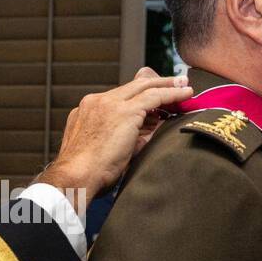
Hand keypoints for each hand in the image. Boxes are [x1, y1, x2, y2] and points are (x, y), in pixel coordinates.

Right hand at [36, 67, 190, 214]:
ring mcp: (108, 104)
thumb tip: (150, 130)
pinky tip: (186, 93)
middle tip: (174, 81)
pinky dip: (172, 93)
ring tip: (184, 86)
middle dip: (155, 82)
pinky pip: (154, 96)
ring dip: (167, 86)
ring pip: (144, 87)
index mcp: (86, 112)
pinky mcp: (124, 112)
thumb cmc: (87, 176)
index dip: (138, 96)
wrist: (75, 179)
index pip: (118, 98)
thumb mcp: (103, 151)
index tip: (153, 99)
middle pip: (131, 86)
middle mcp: (95, 102)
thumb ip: (125, 137)